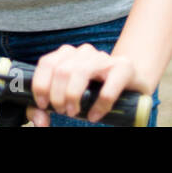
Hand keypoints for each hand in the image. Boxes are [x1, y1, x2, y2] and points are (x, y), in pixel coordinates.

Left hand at [26, 43, 141, 126]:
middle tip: (62, 111)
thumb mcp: (71, 94)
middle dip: (57, 95)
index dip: (41, 85)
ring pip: (80, 72)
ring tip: (73, 112)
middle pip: (61, 70)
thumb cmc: (96, 89)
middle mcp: (84, 52)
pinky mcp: (123, 67)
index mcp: (68, 54)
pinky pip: (107, 87)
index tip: (43, 104)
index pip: (47, 63)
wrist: (132, 81)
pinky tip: (94, 115)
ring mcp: (104, 58)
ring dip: (73, 96)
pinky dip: (99, 105)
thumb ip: (51, 105)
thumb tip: (40, 121)